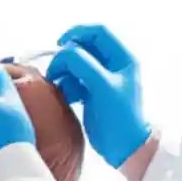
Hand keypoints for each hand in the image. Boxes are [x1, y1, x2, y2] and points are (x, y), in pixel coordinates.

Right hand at [45, 24, 151, 168]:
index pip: (97, 32)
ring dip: (64, 71)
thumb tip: (63, 52)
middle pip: (82, 47)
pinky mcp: (91, 91)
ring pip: (74, 63)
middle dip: (66, 57)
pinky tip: (67, 96)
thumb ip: (81, 62)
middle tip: (56, 71)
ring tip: (61, 86)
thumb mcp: (102, 85)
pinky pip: (72, 79)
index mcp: (122, 58)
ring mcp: (101, 78)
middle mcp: (112, 64)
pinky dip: (66, 84)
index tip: (60, 44)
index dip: (77, 33)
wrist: (124, 148)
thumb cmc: (120, 116)